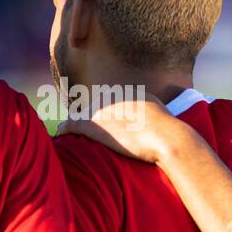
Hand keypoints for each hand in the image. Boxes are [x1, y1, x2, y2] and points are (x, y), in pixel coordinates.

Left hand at [57, 96, 188, 163]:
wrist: (168, 138)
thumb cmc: (171, 132)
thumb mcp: (162, 113)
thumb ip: (152, 110)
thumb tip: (156, 114)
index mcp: (129, 93)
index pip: (109, 99)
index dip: (103, 111)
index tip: (101, 120)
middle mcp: (113, 97)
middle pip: (92, 104)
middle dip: (87, 115)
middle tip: (79, 126)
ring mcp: (101, 109)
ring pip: (79, 113)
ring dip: (73, 122)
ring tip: (66, 131)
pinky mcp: (94, 124)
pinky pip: (71, 124)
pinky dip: (64, 129)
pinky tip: (60, 135)